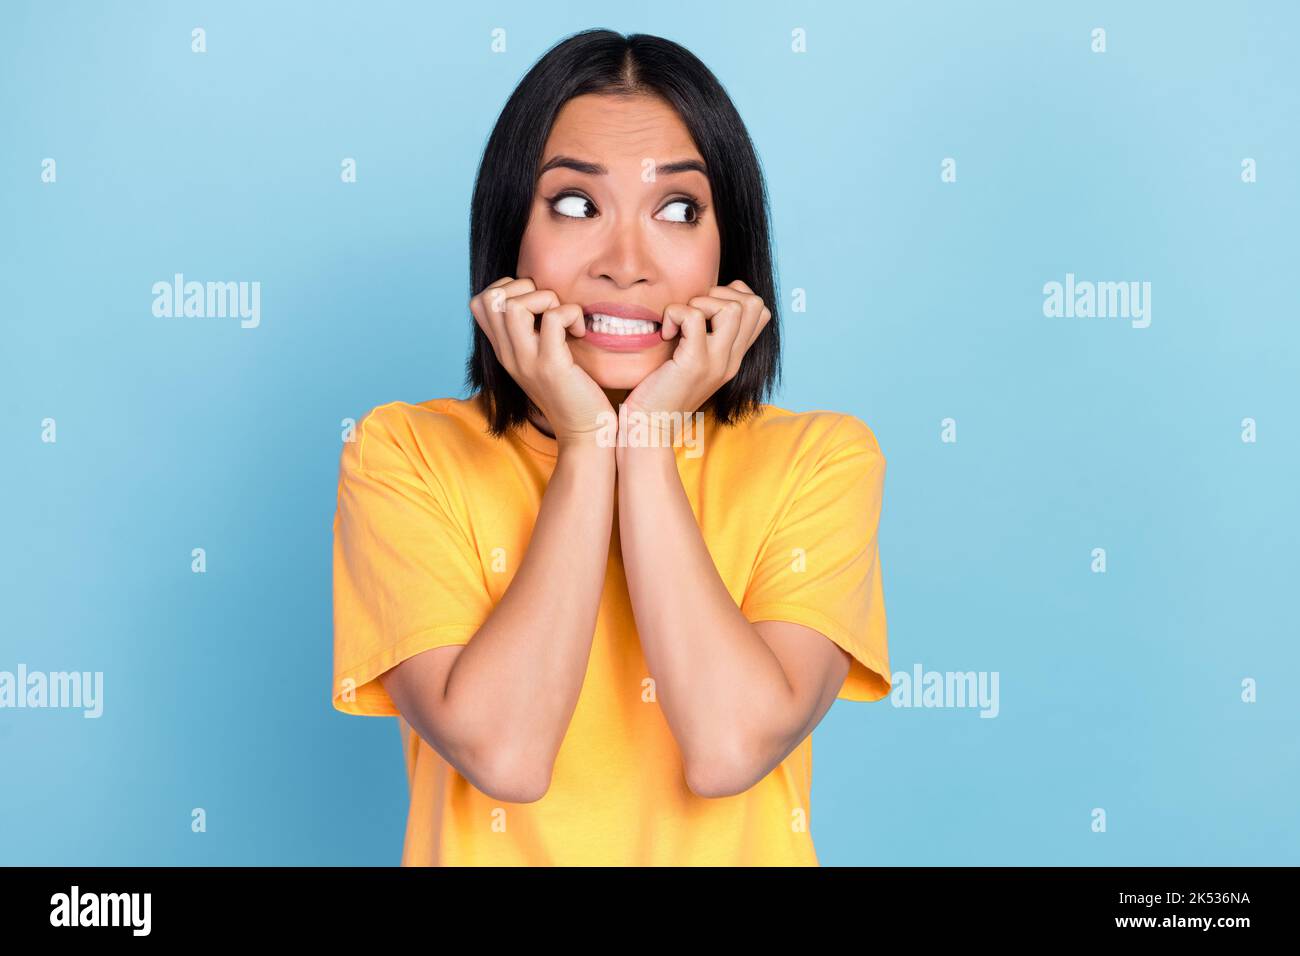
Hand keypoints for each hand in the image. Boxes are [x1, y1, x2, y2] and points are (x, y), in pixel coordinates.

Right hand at [469, 276, 613, 446]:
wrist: (584, 431)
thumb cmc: (571, 389)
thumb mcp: (541, 356)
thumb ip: (533, 330)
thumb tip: (539, 294)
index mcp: (504, 350)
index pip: (480, 301)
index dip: (508, 287)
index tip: (536, 303)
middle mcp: (508, 355)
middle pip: (491, 297)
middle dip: (525, 287)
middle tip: (549, 307)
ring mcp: (527, 361)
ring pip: (514, 305)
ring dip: (546, 298)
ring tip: (563, 318)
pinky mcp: (551, 366)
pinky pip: (553, 318)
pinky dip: (571, 314)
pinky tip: (579, 332)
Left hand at [623, 280, 772, 430]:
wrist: (649, 428)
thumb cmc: (660, 392)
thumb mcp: (691, 361)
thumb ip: (703, 337)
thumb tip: (698, 302)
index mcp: (733, 358)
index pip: (760, 311)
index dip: (735, 295)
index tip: (705, 309)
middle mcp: (731, 360)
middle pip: (754, 304)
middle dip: (720, 294)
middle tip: (692, 311)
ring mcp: (716, 362)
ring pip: (732, 308)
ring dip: (701, 302)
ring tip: (681, 322)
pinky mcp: (694, 363)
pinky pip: (694, 317)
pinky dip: (675, 314)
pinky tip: (666, 333)